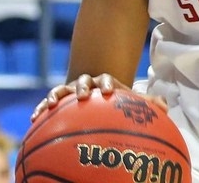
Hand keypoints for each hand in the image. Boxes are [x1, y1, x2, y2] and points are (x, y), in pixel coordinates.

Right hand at [32, 73, 163, 119]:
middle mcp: (86, 83)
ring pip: (62, 89)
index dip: (107, 83)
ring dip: (57, 95)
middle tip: (84, 95)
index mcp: (104, 82)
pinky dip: (41, 108)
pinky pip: (48, 103)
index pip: (106, 79)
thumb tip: (165, 106)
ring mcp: (70, 90)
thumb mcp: (129, 101)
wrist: (94, 91)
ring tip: (53, 103)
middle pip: (83, 81)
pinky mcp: (58, 99)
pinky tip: (34, 118)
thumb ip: (146, 104)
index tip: (108, 90)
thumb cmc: (114, 100)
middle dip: (83, 87)